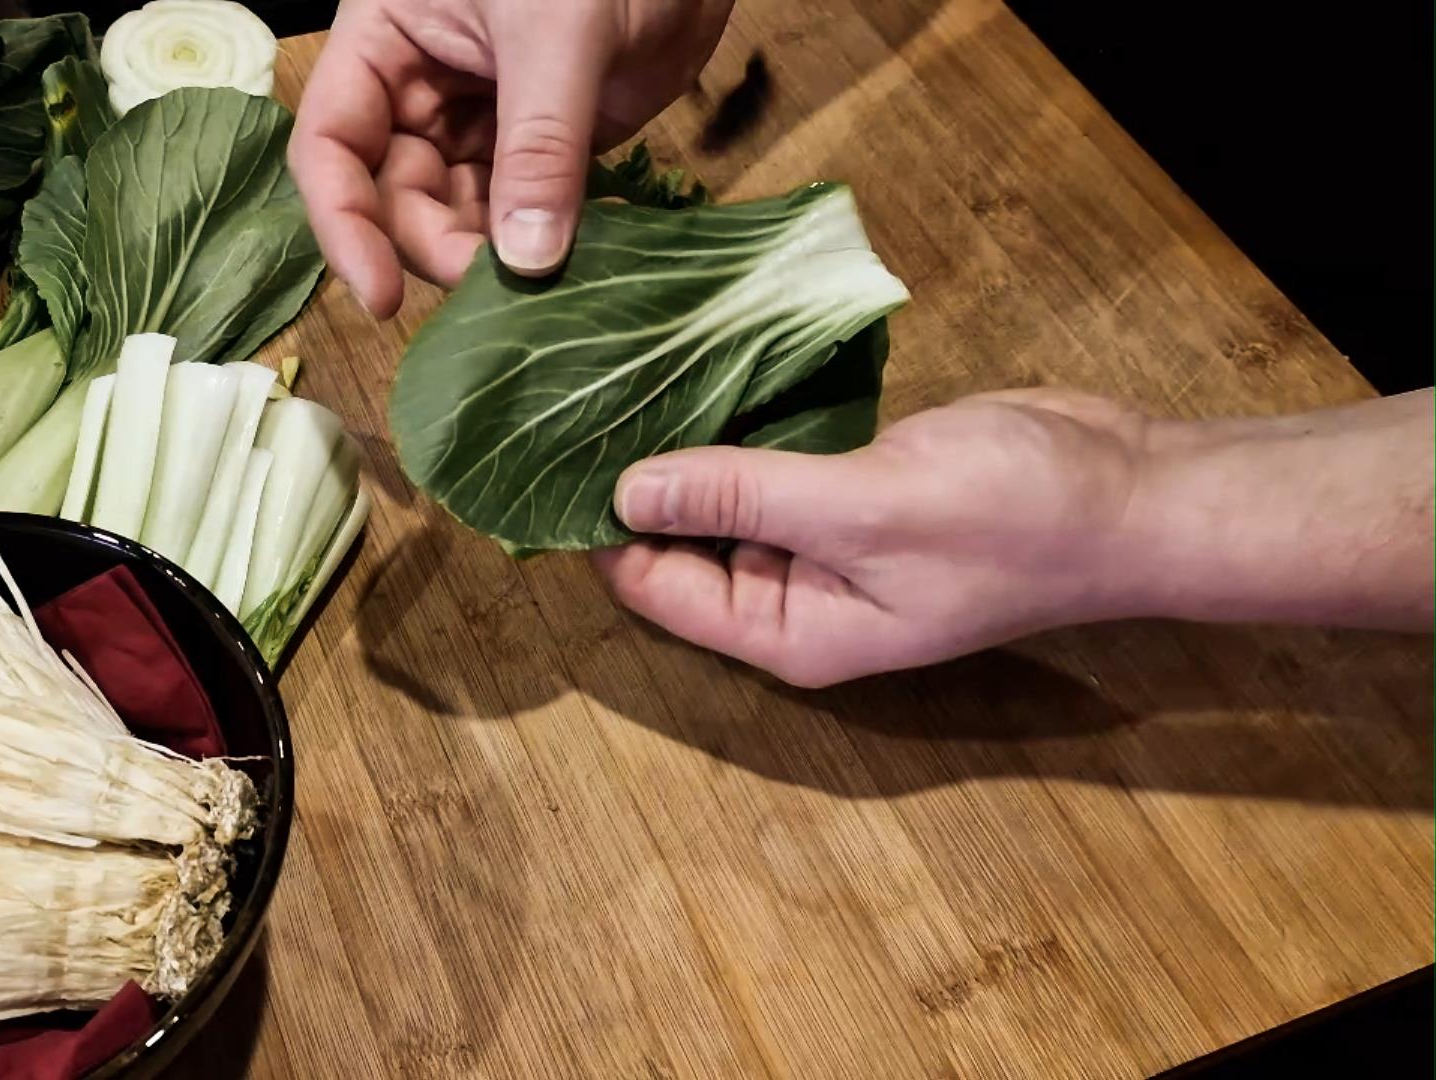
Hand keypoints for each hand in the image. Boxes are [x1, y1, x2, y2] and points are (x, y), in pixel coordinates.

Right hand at [288, 0, 732, 316]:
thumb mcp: (557, 31)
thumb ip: (540, 142)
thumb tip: (527, 260)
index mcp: (385, 41)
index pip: (332, 146)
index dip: (345, 226)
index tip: (380, 298)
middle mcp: (420, 87)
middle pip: (396, 197)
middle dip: (438, 247)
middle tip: (501, 285)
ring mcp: (481, 119)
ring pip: (459, 214)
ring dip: (493, 257)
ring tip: (545, 280)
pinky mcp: (543, 144)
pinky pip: (525, 210)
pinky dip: (545, 242)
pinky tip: (580, 255)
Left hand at [594, 385, 1435, 685]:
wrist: (1131, 488)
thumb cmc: (1009, 519)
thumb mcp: (862, 508)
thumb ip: (740, 495)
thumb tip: (623, 489)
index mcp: (787, 630)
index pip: (656, 587)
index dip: (596, 529)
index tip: (542, 453)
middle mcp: (794, 593)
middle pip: (679, 541)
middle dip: (632, 478)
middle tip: (566, 392)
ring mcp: (826, 537)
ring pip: (723, 491)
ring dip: (682, 439)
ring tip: (612, 368)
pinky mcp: (854, 481)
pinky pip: (771, 454)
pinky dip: (739, 416)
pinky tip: (694, 359)